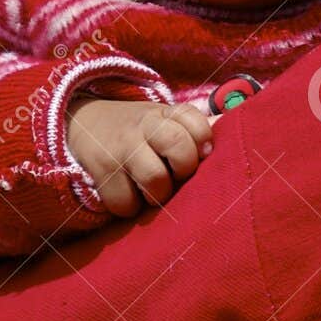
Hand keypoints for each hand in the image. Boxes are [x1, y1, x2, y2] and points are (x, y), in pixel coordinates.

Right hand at [65, 99, 214, 216]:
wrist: (82, 121)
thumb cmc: (139, 130)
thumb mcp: (165, 120)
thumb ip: (197, 126)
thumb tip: (238, 120)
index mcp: (165, 112)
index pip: (194, 119)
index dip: (204, 139)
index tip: (203, 153)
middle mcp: (144, 125)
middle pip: (177, 145)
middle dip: (184, 169)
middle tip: (176, 177)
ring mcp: (121, 147)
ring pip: (155, 179)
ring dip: (158, 195)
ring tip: (153, 192)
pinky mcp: (100, 170)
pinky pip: (125, 202)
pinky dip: (130, 208)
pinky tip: (130, 197)